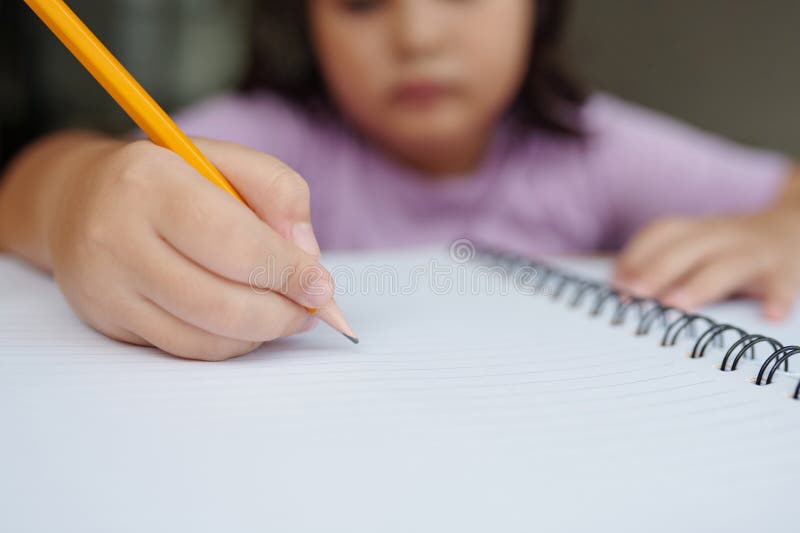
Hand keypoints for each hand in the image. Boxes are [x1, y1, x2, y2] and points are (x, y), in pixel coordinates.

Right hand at [46, 138, 330, 359]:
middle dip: (281, 314)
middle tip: (310, 310)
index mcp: (152, 182)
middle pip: (221, 303)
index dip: (288, 273)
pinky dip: (230, 344)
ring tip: (285, 315)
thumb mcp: (226, 161)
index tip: (322, 288)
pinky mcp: (107, 321)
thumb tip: (307, 257)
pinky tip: (247, 324)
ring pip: (205, 337)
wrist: (77, 199)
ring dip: (260, 334)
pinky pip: (185, 349)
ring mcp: (107, 286)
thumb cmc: (168, 178)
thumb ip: (280, 193)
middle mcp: (118, 237)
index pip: (235, 244)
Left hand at [613, 209, 799, 320]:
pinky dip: (777, 298)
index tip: (617, 282)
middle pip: (688, 248)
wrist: (792, 228)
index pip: (662, 232)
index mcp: (697, 229)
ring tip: (677, 305)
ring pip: (727, 264)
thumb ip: (661, 262)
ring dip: (701, 284)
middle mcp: (723, 235)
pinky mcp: (784, 271)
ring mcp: (754, 252)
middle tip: (636, 294)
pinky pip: (781, 283)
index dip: (637, 254)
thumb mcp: (695, 246)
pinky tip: (769, 315)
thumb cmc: (727, 248)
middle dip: (658, 269)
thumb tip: (618, 285)